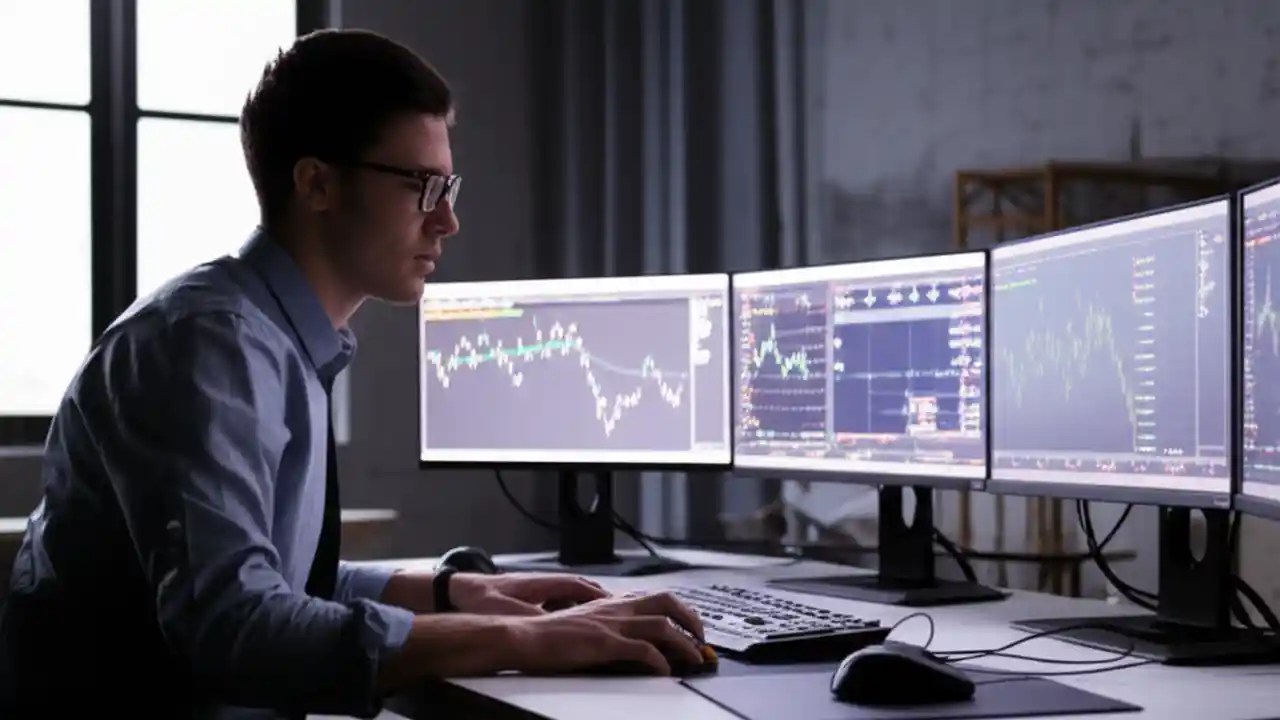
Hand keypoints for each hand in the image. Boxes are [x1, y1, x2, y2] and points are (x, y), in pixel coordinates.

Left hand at [450, 573, 609, 615]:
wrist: (456, 591)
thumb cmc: (479, 599)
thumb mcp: (506, 610)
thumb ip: (531, 615)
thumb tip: (555, 623)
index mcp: (539, 582)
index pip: (576, 584)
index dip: (596, 594)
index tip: (613, 602)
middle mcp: (540, 582)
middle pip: (576, 586)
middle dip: (597, 596)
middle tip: (617, 606)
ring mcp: (534, 588)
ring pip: (567, 593)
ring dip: (584, 602)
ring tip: (601, 614)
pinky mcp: (527, 596)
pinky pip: (556, 599)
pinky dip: (569, 606)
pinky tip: (571, 619)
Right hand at [506, 591, 706, 675]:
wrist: (525, 636)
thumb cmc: (549, 635)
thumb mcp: (584, 622)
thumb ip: (607, 624)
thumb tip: (628, 639)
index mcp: (611, 603)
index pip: (654, 597)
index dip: (678, 609)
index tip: (690, 624)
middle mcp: (615, 608)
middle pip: (666, 602)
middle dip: (690, 619)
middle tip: (702, 638)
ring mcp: (611, 625)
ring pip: (661, 626)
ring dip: (684, 643)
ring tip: (695, 657)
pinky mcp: (604, 643)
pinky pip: (642, 650)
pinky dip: (660, 661)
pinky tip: (665, 672)